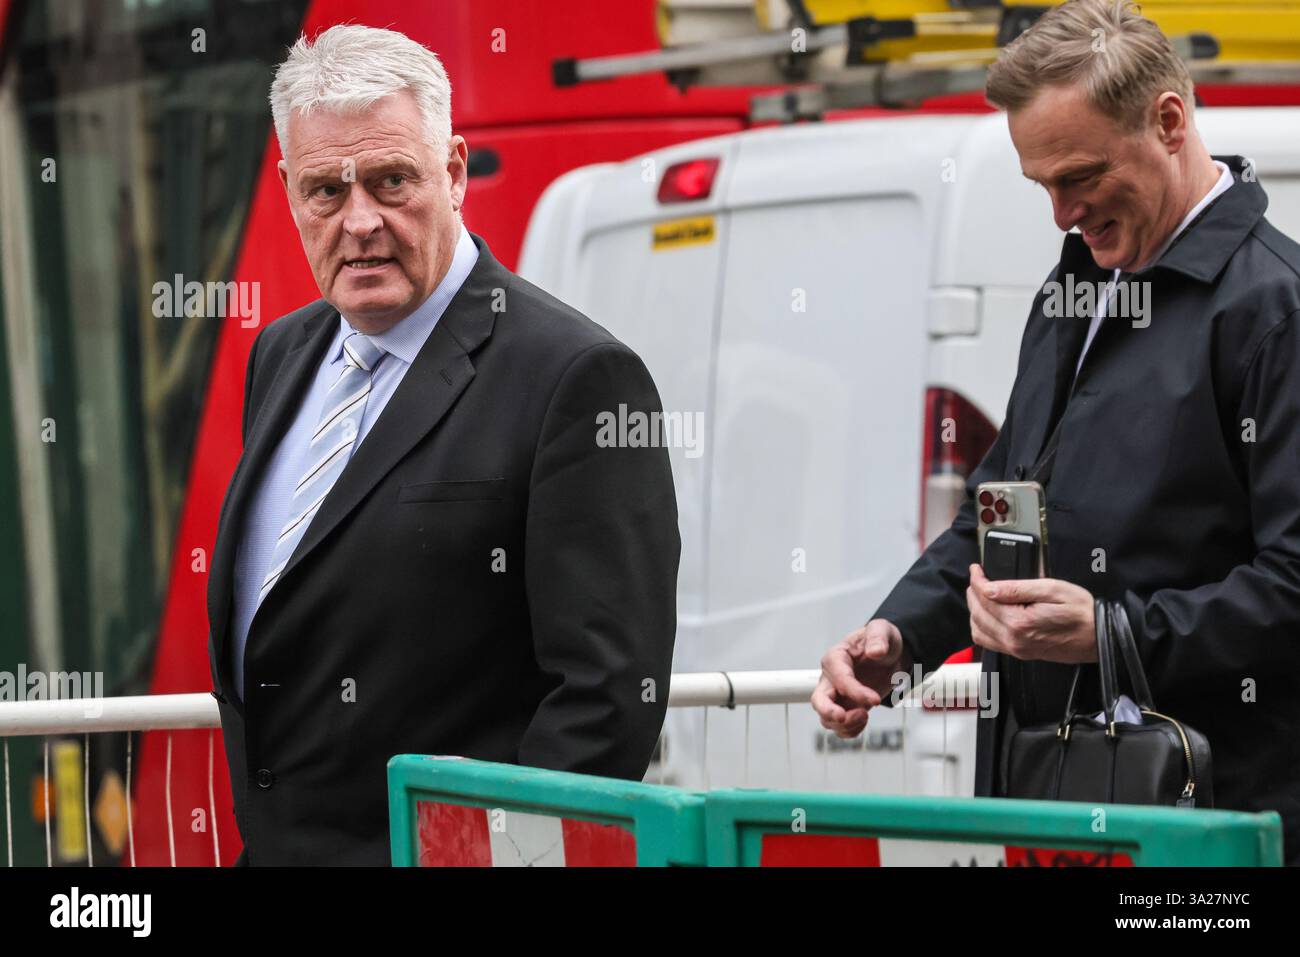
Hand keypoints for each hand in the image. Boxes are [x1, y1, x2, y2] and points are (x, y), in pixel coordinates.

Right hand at [812, 619, 912, 737]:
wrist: (890, 654)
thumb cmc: (881, 640)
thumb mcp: (882, 630)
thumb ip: (878, 637)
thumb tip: (876, 651)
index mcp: (836, 657)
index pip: (838, 678)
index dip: (854, 692)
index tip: (875, 700)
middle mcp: (831, 678)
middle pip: (818, 700)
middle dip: (829, 712)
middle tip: (845, 718)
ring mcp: (837, 695)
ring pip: (826, 717)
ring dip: (844, 724)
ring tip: (865, 715)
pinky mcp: (846, 707)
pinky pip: (840, 726)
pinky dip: (850, 730)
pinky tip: (864, 720)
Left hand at [966, 563, 1096, 662]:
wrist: (1099, 637)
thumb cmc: (1081, 612)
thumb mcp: (1052, 589)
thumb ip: (1017, 589)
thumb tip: (989, 587)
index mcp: (1019, 621)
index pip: (985, 598)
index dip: (977, 580)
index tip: (976, 569)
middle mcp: (1014, 639)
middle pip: (978, 614)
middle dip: (973, 592)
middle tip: (978, 578)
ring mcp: (1016, 649)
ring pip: (978, 630)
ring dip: (975, 610)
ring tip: (981, 594)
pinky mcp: (1020, 653)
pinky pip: (989, 642)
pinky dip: (981, 627)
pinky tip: (988, 615)